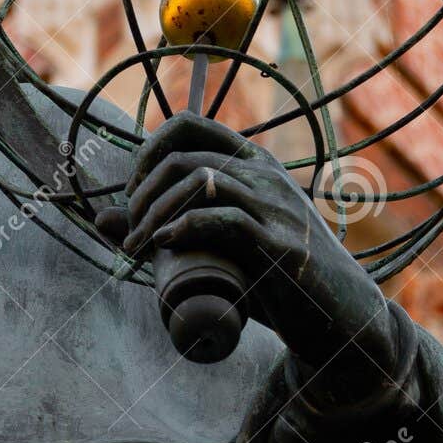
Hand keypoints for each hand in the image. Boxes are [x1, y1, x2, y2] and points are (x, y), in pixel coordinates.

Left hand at [124, 113, 398, 403]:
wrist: (341, 318)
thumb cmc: (274, 279)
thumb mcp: (218, 247)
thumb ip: (166, 228)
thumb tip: (102, 220)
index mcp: (253, 164)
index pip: (189, 124)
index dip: (148, 149)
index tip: (132, 191)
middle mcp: (264, 175)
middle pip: (182, 157)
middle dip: (141, 192)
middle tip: (129, 229)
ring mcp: (274, 206)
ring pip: (197, 181)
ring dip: (153, 213)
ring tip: (136, 246)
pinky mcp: (279, 243)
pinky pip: (221, 218)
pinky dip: (182, 227)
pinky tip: (162, 244)